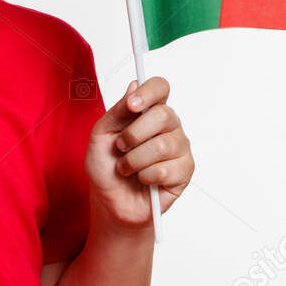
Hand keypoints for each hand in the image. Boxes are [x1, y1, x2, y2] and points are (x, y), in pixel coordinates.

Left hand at [84, 76, 193, 228]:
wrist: (110, 201)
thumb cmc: (105, 167)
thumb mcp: (101, 135)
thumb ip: (118, 111)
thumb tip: (135, 85)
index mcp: (148, 111)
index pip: (160, 88)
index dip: (149, 92)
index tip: (132, 105)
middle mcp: (169, 125)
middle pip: (163, 115)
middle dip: (133, 135)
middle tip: (120, 147)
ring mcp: (179, 147)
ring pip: (161, 146)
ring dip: (134, 161)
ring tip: (126, 168)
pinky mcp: (185, 171)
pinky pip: (165, 170)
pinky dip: (145, 177)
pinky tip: (143, 180)